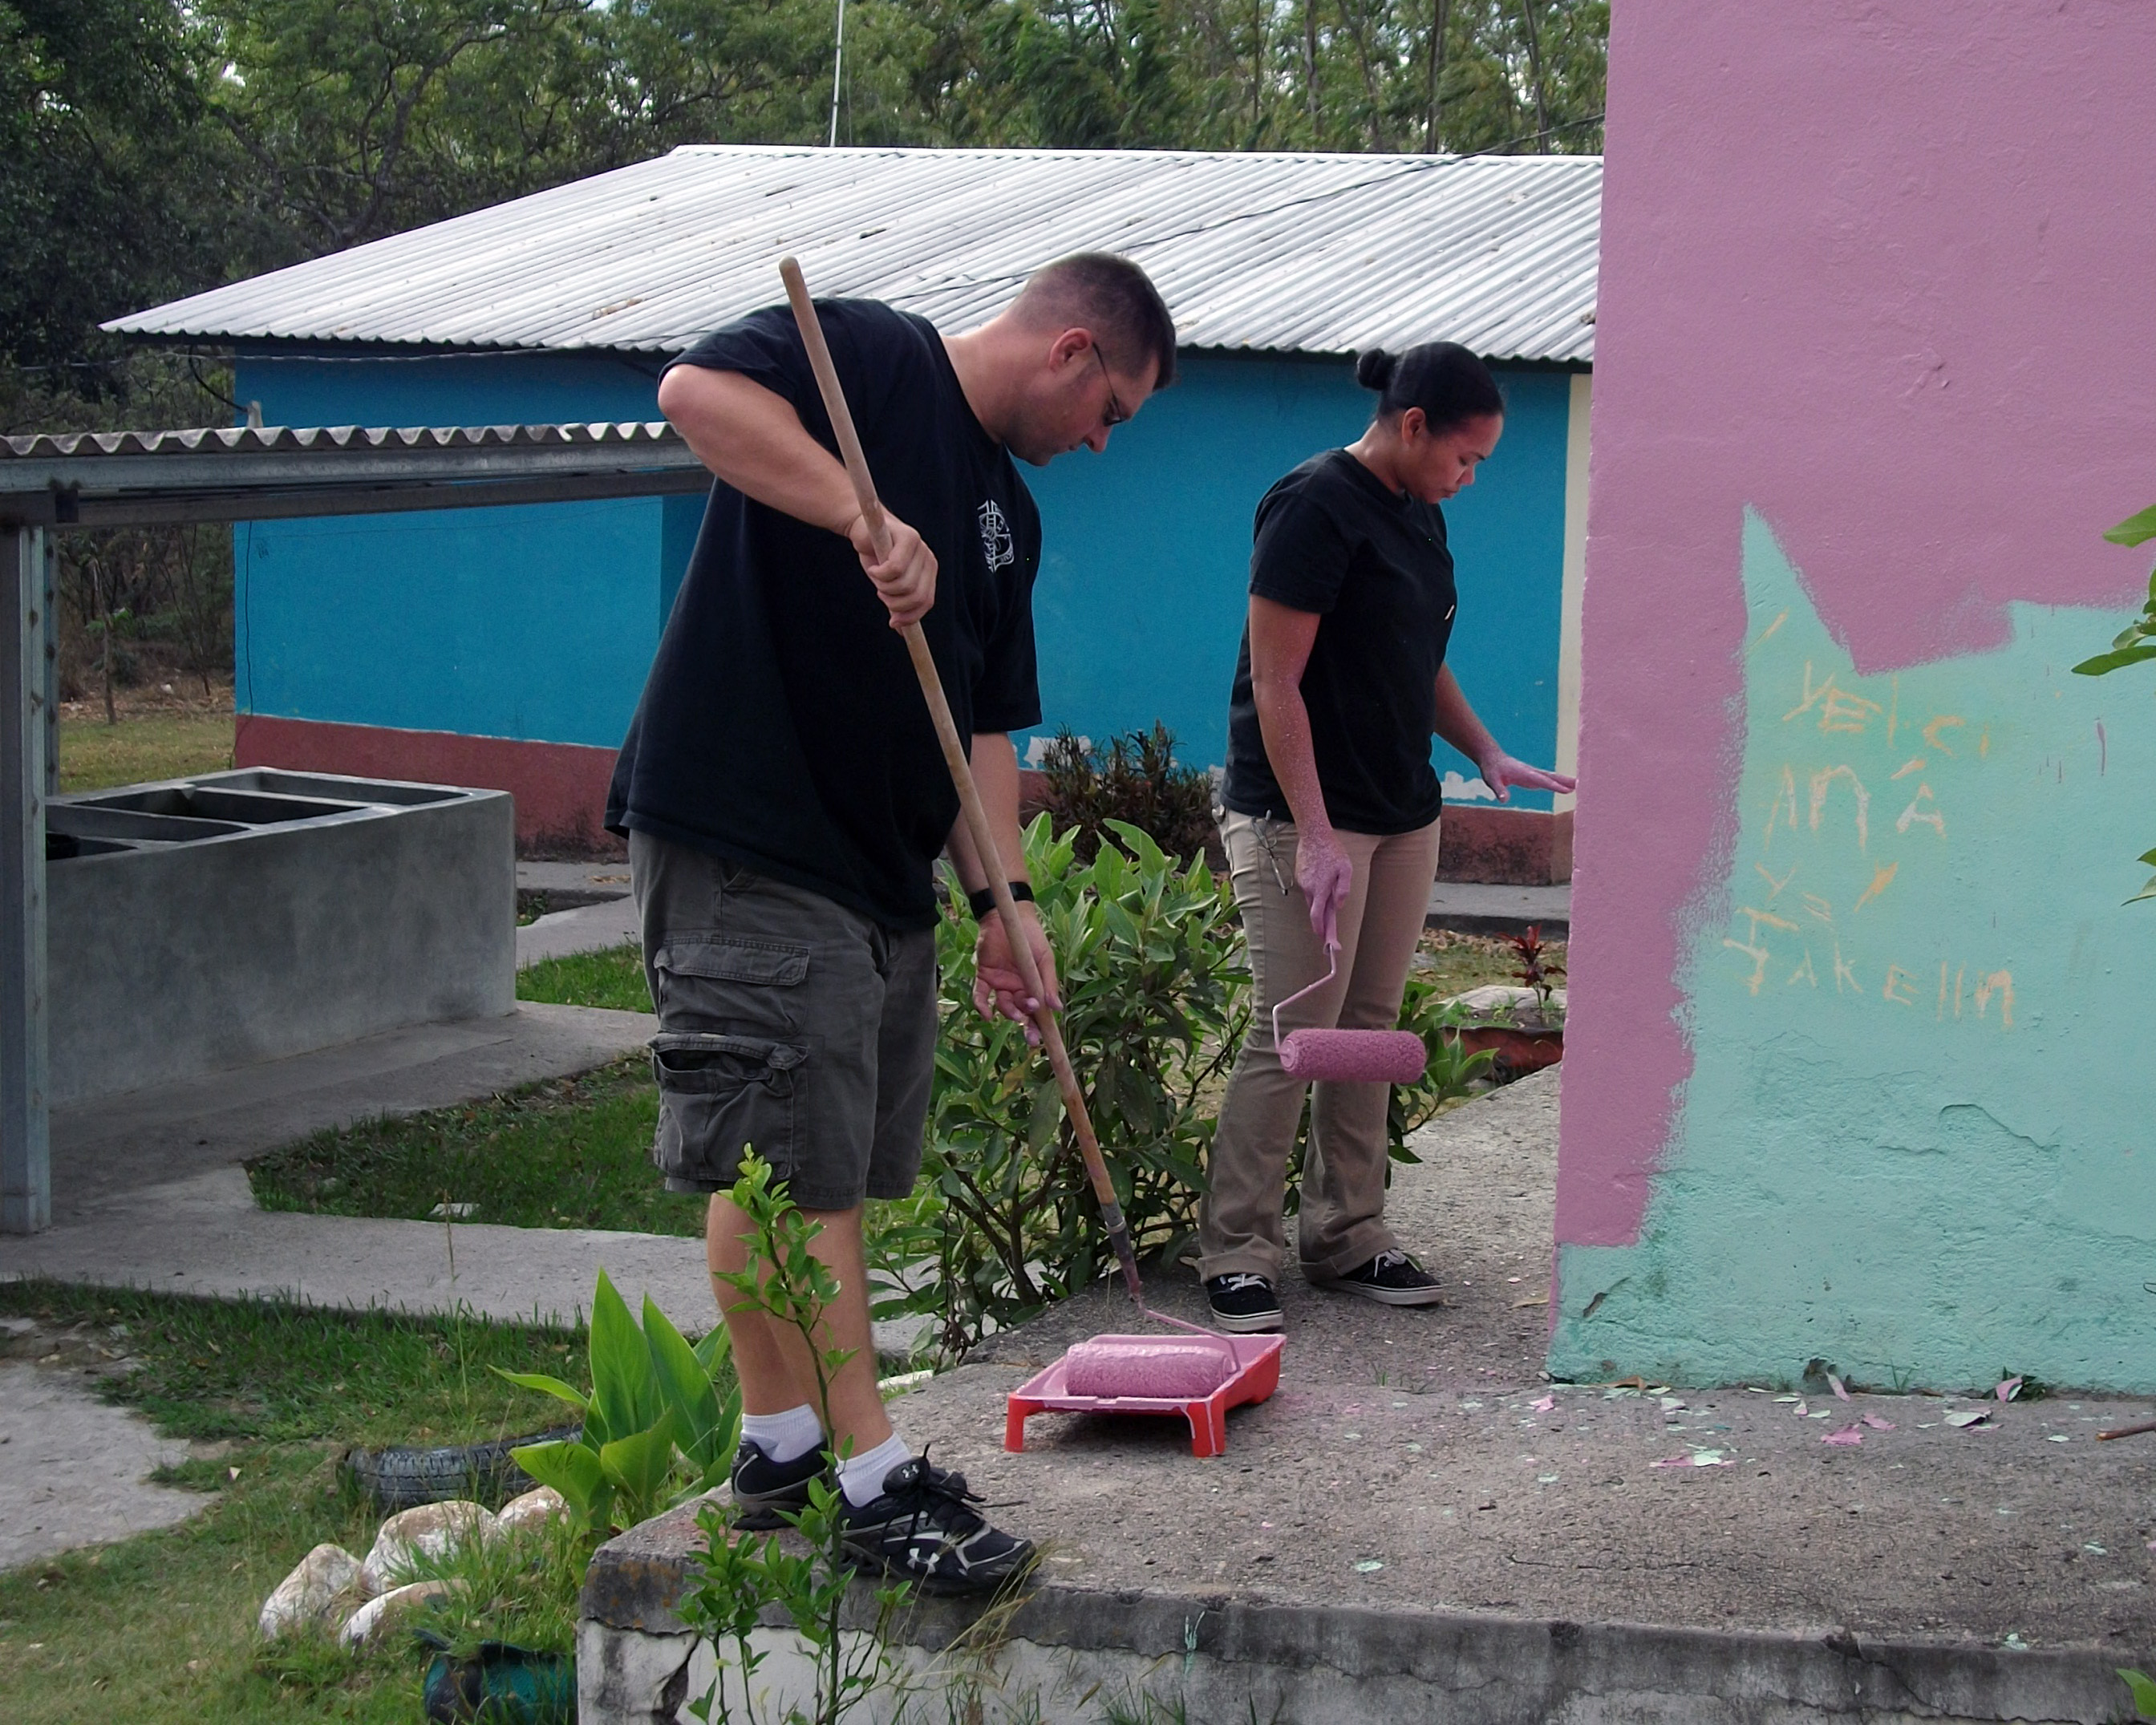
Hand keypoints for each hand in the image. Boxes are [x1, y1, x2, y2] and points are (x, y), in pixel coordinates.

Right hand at [849, 511, 936, 628]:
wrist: (863, 528)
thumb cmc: (876, 556)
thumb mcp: (888, 585)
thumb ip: (898, 604)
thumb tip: (902, 632)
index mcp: (928, 572)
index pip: (926, 602)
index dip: (910, 616)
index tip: (894, 622)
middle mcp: (928, 559)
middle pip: (916, 596)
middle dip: (894, 602)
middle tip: (880, 592)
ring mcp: (920, 547)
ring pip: (905, 584)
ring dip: (884, 587)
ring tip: (876, 577)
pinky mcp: (908, 537)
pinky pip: (896, 568)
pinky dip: (880, 574)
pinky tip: (874, 568)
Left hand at [974, 900, 1060, 1043]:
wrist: (1010, 916)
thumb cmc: (1032, 937)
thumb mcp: (1045, 960)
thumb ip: (1049, 983)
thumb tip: (1057, 1008)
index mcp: (1033, 985)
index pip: (1037, 1010)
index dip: (1040, 1025)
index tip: (1043, 1038)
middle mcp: (1016, 988)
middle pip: (1021, 1013)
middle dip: (1027, 1027)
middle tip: (1032, 1039)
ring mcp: (1000, 983)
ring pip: (1003, 1006)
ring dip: (1010, 1013)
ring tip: (1017, 1014)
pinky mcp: (984, 976)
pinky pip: (980, 995)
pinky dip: (982, 1005)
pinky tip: (987, 1013)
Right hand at [1294, 824, 1351, 945]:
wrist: (1313, 835)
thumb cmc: (1332, 851)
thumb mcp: (1346, 869)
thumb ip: (1343, 890)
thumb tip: (1339, 906)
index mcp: (1321, 889)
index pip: (1317, 916)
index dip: (1320, 929)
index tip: (1323, 939)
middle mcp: (1309, 888)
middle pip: (1314, 910)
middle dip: (1321, 919)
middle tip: (1330, 927)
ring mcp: (1303, 882)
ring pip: (1312, 898)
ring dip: (1319, 901)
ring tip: (1329, 889)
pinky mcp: (1300, 876)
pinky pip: (1308, 888)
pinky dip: (1315, 889)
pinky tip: (1322, 876)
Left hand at [1477, 753, 1576, 802]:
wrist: (1492, 758)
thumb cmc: (1491, 770)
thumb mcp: (1492, 780)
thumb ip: (1499, 790)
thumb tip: (1504, 800)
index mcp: (1523, 773)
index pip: (1541, 780)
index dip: (1554, 785)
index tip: (1567, 790)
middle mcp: (1531, 772)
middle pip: (1551, 777)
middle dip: (1565, 781)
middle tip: (1580, 785)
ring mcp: (1533, 774)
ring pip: (1551, 777)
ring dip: (1564, 781)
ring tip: (1579, 786)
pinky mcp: (1532, 777)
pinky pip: (1548, 780)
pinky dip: (1558, 783)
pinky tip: (1566, 787)